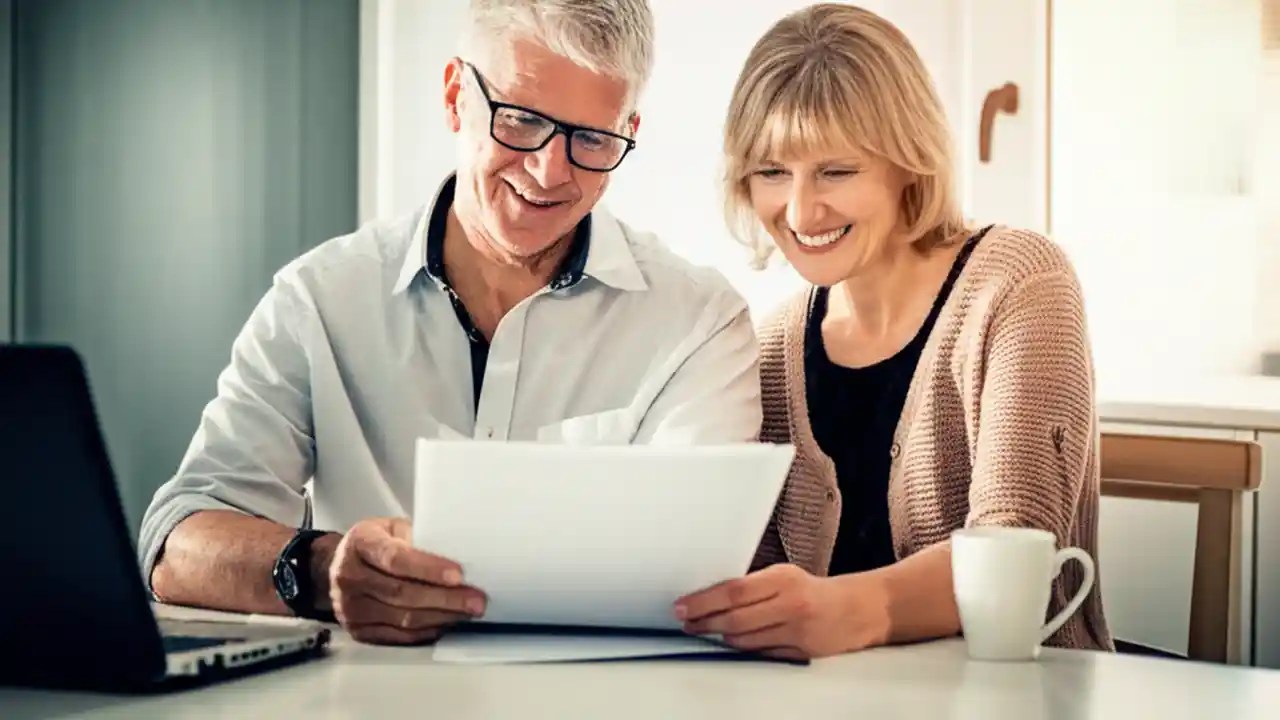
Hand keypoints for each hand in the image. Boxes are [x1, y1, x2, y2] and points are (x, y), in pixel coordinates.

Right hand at [325, 517, 485, 644]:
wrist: (342, 565)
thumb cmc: (376, 543)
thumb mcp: (393, 527)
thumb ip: (420, 538)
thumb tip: (462, 555)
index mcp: (359, 544)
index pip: (395, 559)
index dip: (428, 568)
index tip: (458, 574)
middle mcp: (349, 576)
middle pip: (402, 593)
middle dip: (445, 598)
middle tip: (476, 599)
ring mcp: (350, 608)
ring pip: (403, 618)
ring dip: (442, 616)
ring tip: (469, 612)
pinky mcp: (359, 631)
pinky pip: (399, 636)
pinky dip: (428, 630)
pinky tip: (448, 622)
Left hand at [673, 563, 889, 659]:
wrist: (857, 609)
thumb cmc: (813, 590)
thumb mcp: (783, 575)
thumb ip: (752, 585)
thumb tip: (710, 595)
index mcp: (783, 579)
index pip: (734, 591)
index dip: (703, 601)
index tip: (682, 605)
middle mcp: (790, 605)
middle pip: (736, 619)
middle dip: (704, 622)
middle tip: (685, 622)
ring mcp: (796, 631)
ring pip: (745, 641)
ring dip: (719, 638)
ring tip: (702, 630)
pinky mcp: (800, 652)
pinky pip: (761, 653)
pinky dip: (741, 649)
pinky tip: (728, 643)